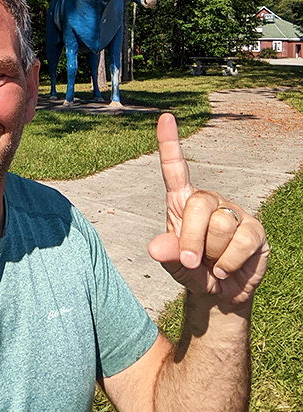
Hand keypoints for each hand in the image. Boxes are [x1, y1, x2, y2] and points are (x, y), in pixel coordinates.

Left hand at [148, 113, 268, 306]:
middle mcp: (209, 201)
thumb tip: (155, 248)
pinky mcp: (255, 230)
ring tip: (213, 263)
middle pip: (199, 204)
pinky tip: (227, 269)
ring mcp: (234, 212)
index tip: (165, 117)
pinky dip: (229, 262)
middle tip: (190, 262)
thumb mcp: (174, 264)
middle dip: (191, 240)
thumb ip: (166, 254)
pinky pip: (242, 241)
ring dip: (213, 253)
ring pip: (221, 223)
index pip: (175, 169)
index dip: (169, 143)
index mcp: (183, 202)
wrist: (220, 294)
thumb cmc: (193, 270)